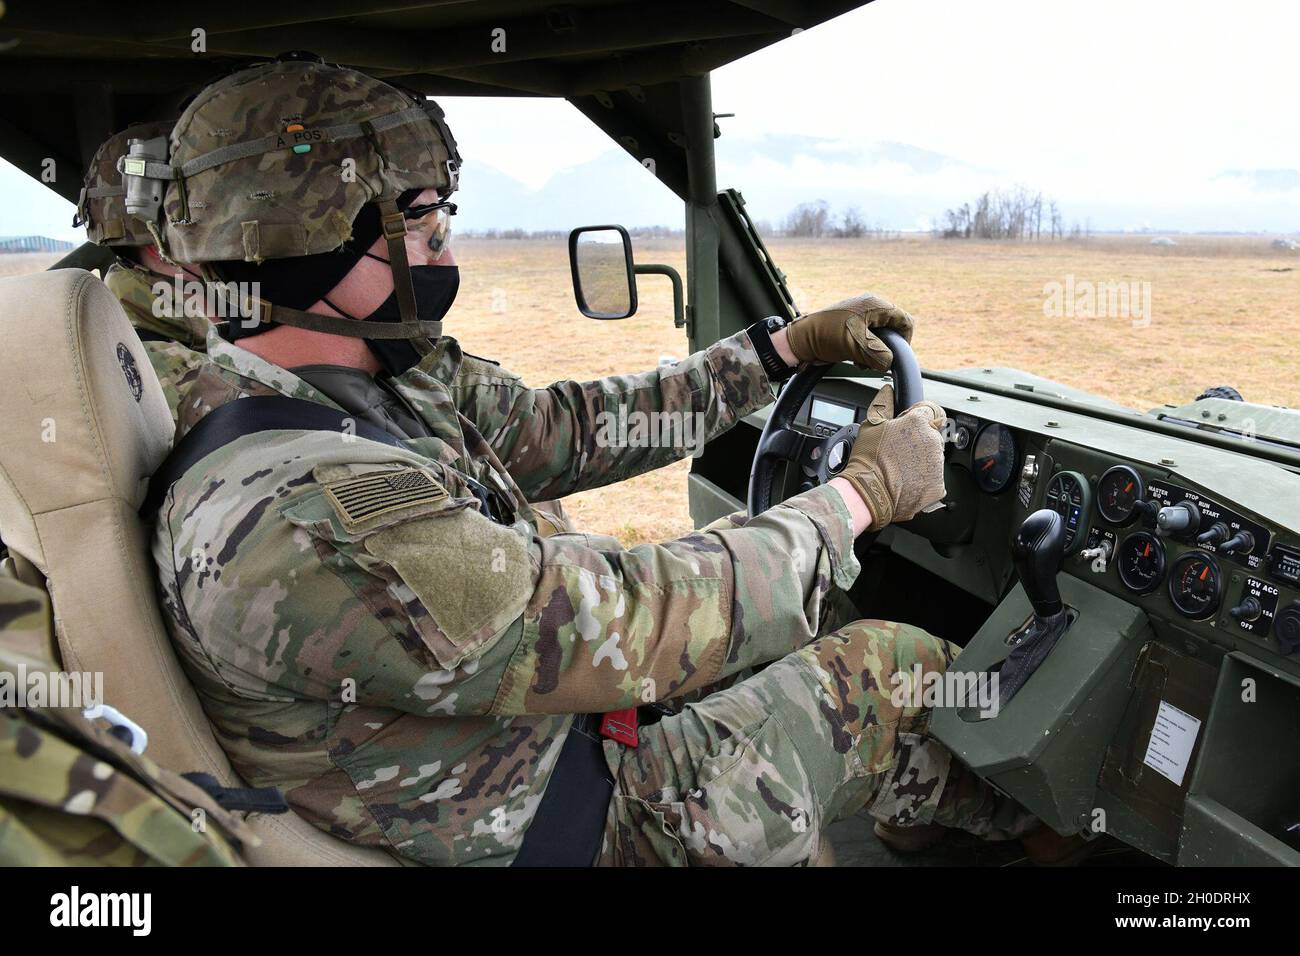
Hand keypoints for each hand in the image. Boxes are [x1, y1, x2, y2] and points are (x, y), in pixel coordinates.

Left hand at [783, 292, 915, 370]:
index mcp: (874, 304)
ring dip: (874, 352)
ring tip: (861, 360)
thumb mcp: (856, 346)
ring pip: (880, 337)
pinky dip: (865, 351)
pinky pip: (868, 340)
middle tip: (876, 360)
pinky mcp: (852, 328)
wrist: (800, 341)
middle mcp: (869, 308)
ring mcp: (860, 317)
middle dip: (886, 348)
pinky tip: (855, 358)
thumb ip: (879, 354)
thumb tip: (890, 362)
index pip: (904, 320)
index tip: (897, 355)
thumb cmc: (825, 336)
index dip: (905, 339)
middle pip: (892, 330)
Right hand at [837, 385, 946, 531]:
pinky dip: (923, 482)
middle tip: (899, 452)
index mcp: (918, 422)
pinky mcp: (938, 485)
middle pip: (932, 436)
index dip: (920, 417)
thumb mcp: (870, 426)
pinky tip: (906, 483)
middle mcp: (932, 440)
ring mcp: (937, 464)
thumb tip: (887, 393)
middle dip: (919, 442)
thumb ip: (884, 406)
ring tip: (900, 470)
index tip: (913, 425)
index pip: (931, 410)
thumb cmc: (868, 460)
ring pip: (933, 458)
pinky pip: (934, 480)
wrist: (869, 493)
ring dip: (921, 461)